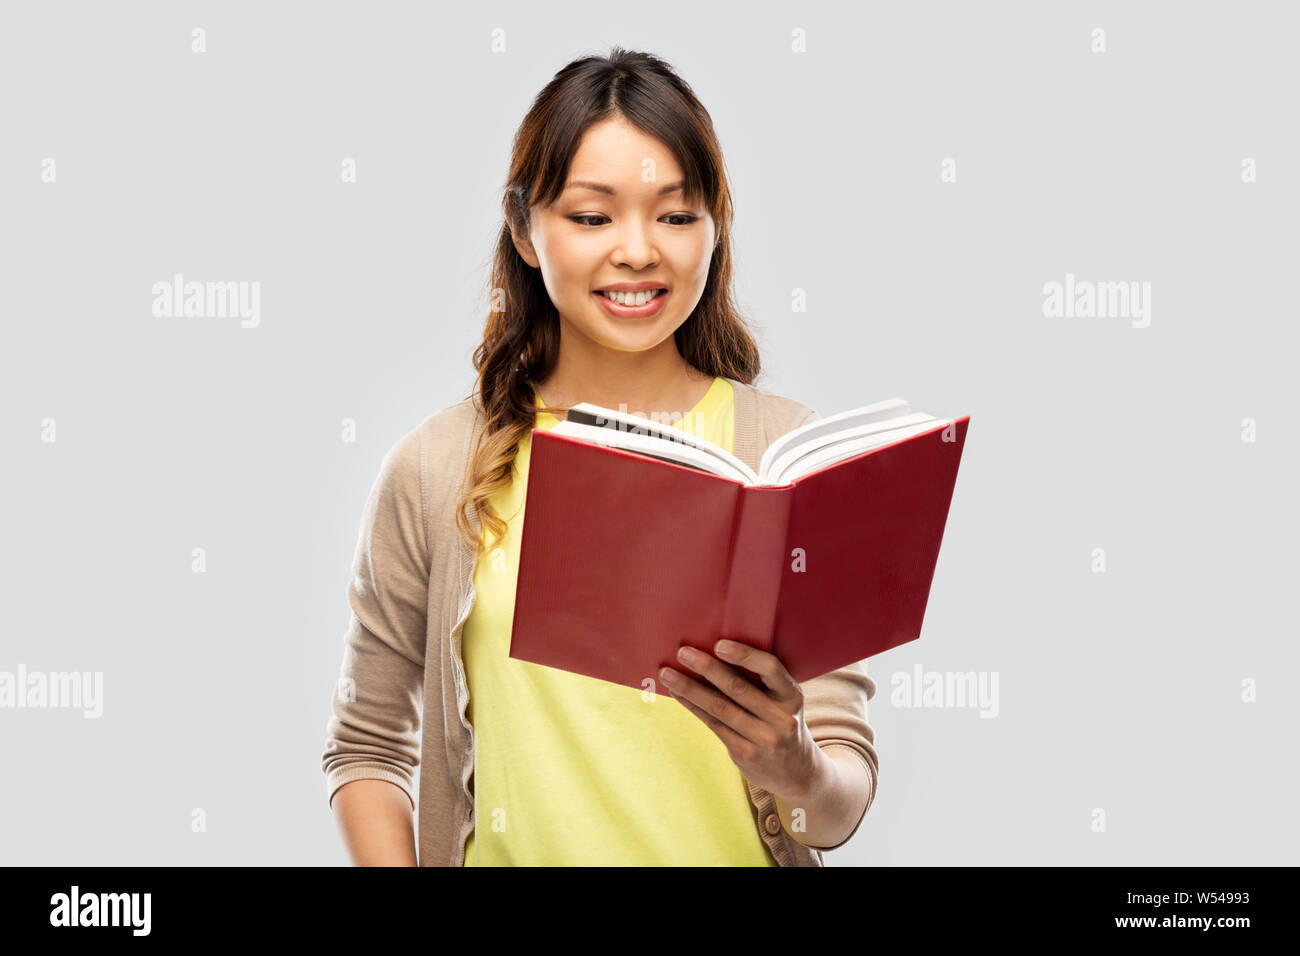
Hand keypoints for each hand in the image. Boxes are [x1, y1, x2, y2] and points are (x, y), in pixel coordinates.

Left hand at [659, 639, 820, 799]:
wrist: (796, 771)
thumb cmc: (781, 721)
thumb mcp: (784, 701)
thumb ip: (761, 681)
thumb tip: (714, 650)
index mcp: (792, 695)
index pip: (771, 669)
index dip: (745, 655)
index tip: (719, 644)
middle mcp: (781, 718)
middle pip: (738, 688)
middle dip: (707, 668)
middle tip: (682, 652)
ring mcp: (763, 739)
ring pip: (719, 708)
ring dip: (689, 688)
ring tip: (667, 674)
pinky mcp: (745, 754)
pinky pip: (713, 724)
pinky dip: (692, 706)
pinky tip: (677, 693)